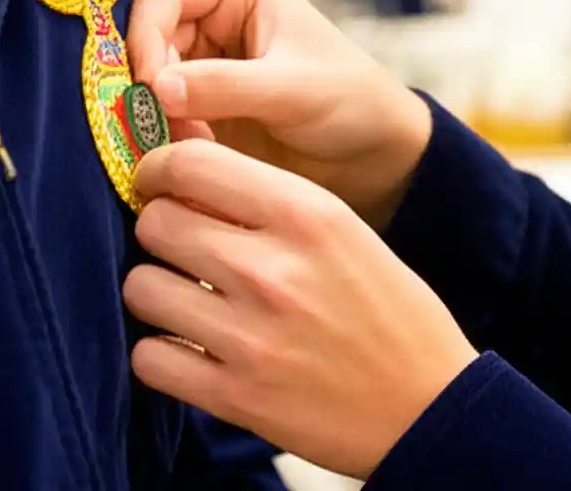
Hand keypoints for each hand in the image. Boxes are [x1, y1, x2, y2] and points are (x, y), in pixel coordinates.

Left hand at [124, 140, 477, 478]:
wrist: (429, 409)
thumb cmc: (384, 311)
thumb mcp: (342, 231)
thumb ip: (266, 199)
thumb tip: (177, 170)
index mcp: (307, 214)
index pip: (189, 162)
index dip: (160, 170)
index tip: (161, 185)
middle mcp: (273, 269)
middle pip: (155, 223)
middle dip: (160, 232)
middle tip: (182, 250)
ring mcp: (251, 337)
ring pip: (141, 288)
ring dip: (156, 294)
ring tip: (188, 303)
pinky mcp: (236, 397)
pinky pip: (149, 358)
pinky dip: (162, 355)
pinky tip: (191, 351)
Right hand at [128, 0, 431, 228]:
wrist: (374, 156)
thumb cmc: (350, 102)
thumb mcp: (292, 90)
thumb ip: (224, 86)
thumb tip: (157, 87)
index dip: (146, 38)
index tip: (155, 90)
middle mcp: (210, 14)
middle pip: (143, 39)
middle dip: (148, 86)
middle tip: (164, 131)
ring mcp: (200, 61)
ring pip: (145, 81)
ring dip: (154, 117)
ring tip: (189, 149)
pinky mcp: (196, 104)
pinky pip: (158, 114)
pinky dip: (163, 136)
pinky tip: (190, 160)